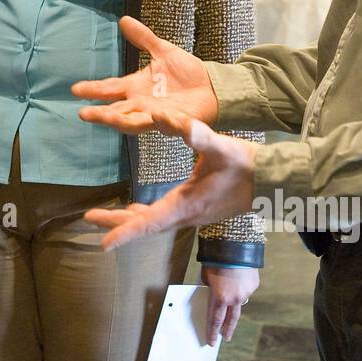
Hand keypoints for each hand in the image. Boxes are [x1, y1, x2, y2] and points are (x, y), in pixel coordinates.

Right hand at [72, 16, 217, 134]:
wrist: (212, 86)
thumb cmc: (186, 72)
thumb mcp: (163, 50)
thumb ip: (143, 38)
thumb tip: (123, 19)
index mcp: (136, 88)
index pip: (110, 89)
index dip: (93, 90)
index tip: (75, 89)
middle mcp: (142, 104)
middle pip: (117, 111)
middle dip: (101, 114)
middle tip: (83, 114)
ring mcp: (158, 115)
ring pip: (135, 122)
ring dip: (121, 121)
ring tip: (107, 117)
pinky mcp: (178, 122)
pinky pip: (169, 124)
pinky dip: (163, 122)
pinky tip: (156, 116)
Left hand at [84, 115, 257, 249]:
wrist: (272, 181)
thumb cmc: (246, 165)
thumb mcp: (220, 146)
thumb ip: (194, 132)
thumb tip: (162, 116)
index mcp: (187, 205)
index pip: (150, 223)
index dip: (126, 233)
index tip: (103, 244)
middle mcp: (186, 215)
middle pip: (145, 226)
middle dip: (117, 225)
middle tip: (89, 219)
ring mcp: (191, 216)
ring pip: (153, 223)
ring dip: (128, 222)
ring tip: (103, 217)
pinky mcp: (195, 211)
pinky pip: (162, 218)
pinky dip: (144, 217)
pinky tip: (137, 210)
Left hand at [202, 265, 258, 345]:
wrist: (235, 246)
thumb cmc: (216, 260)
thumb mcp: (206, 276)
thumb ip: (210, 288)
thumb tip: (213, 293)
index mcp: (219, 298)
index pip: (214, 320)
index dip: (212, 332)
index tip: (211, 341)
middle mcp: (234, 298)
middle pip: (230, 319)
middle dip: (227, 329)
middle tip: (226, 337)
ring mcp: (246, 292)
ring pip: (239, 302)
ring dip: (234, 303)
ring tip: (229, 298)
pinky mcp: (254, 285)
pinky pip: (245, 290)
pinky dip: (241, 287)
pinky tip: (237, 279)